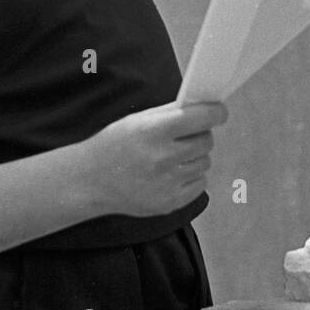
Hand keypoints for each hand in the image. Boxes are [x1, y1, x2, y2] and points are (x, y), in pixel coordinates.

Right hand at [79, 100, 227, 217]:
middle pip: (206, 141)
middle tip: (186, 135)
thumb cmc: (114, 145)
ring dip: (195, 156)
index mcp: (154, 131)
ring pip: (205, 162)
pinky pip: (201, 184)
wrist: (91, 181)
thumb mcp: (137, 120)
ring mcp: (168, 183)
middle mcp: (163, 158)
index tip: (219, 112)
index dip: (215, 113)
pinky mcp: (171, 203)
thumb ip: (170, 112)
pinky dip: (192, 176)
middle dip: (201, 135)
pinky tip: (173, 173)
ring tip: (173, 157)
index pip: (202, 118)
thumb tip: (202, 105)